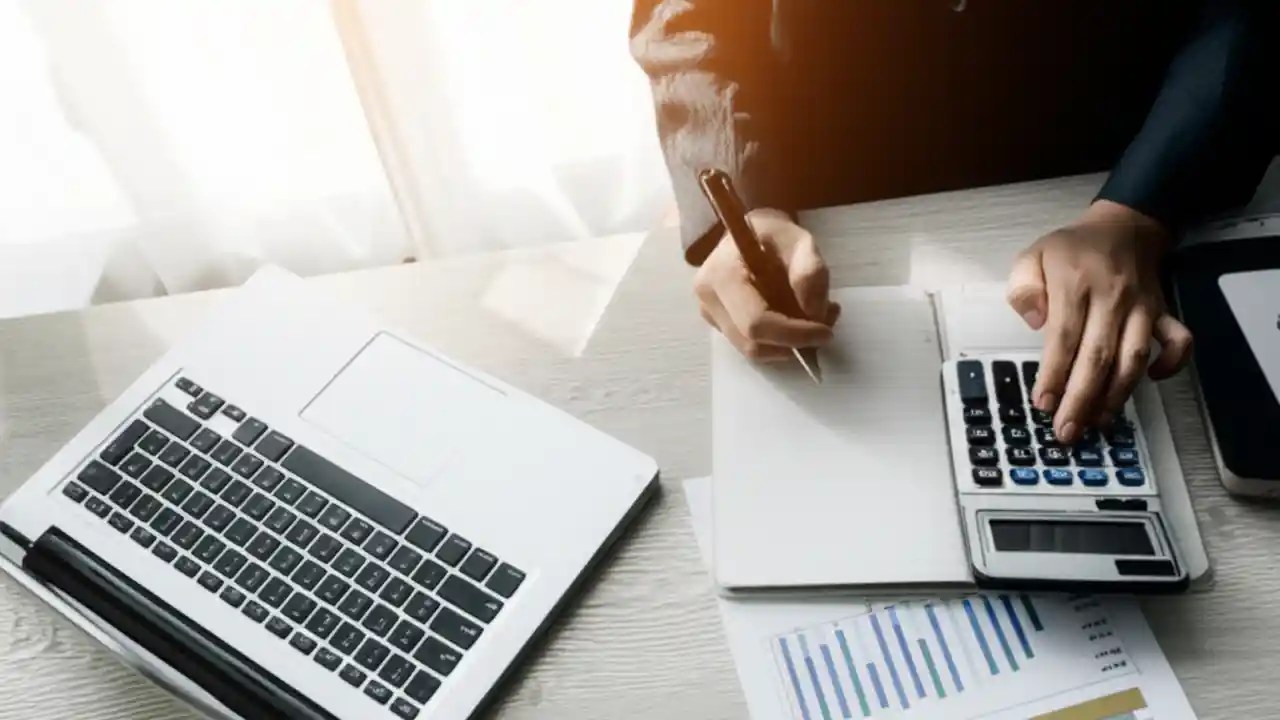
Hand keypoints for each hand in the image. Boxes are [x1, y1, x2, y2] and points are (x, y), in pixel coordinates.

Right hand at [694, 208, 839, 360]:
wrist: (748, 232)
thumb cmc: (773, 234)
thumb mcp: (800, 240)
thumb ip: (810, 272)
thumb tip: (814, 314)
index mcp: (722, 275)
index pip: (756, 323)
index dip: (793, 335)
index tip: (825, 332)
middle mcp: (708, 299)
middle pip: (752, 344)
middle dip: (793, 343)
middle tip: (825, 324)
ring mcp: (709, 315)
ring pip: (753, 350)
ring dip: (789, 345)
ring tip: (815, 317)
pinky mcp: (718, 324)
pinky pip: (752, 345)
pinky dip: (779, 342)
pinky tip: (796, 319)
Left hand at [1006, 200, 1192, 443]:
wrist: (1123, 226)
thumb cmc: (1071, 249)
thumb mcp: (1032, 256)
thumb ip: (1024, 288)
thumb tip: (1036, 324)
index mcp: (1075, 284)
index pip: (1064, 337)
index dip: (1054, 374)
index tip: (1043, 404)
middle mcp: (1112, 298)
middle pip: (1099, 356)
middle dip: (1081, 399)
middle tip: (1066, 431)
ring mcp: (1142, 307)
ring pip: (1134, 357)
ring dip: (1117, 394)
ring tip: (1097, 423)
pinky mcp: (1164, 312)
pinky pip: (1178, 341)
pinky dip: (1171, 364)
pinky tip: (1153, 382)